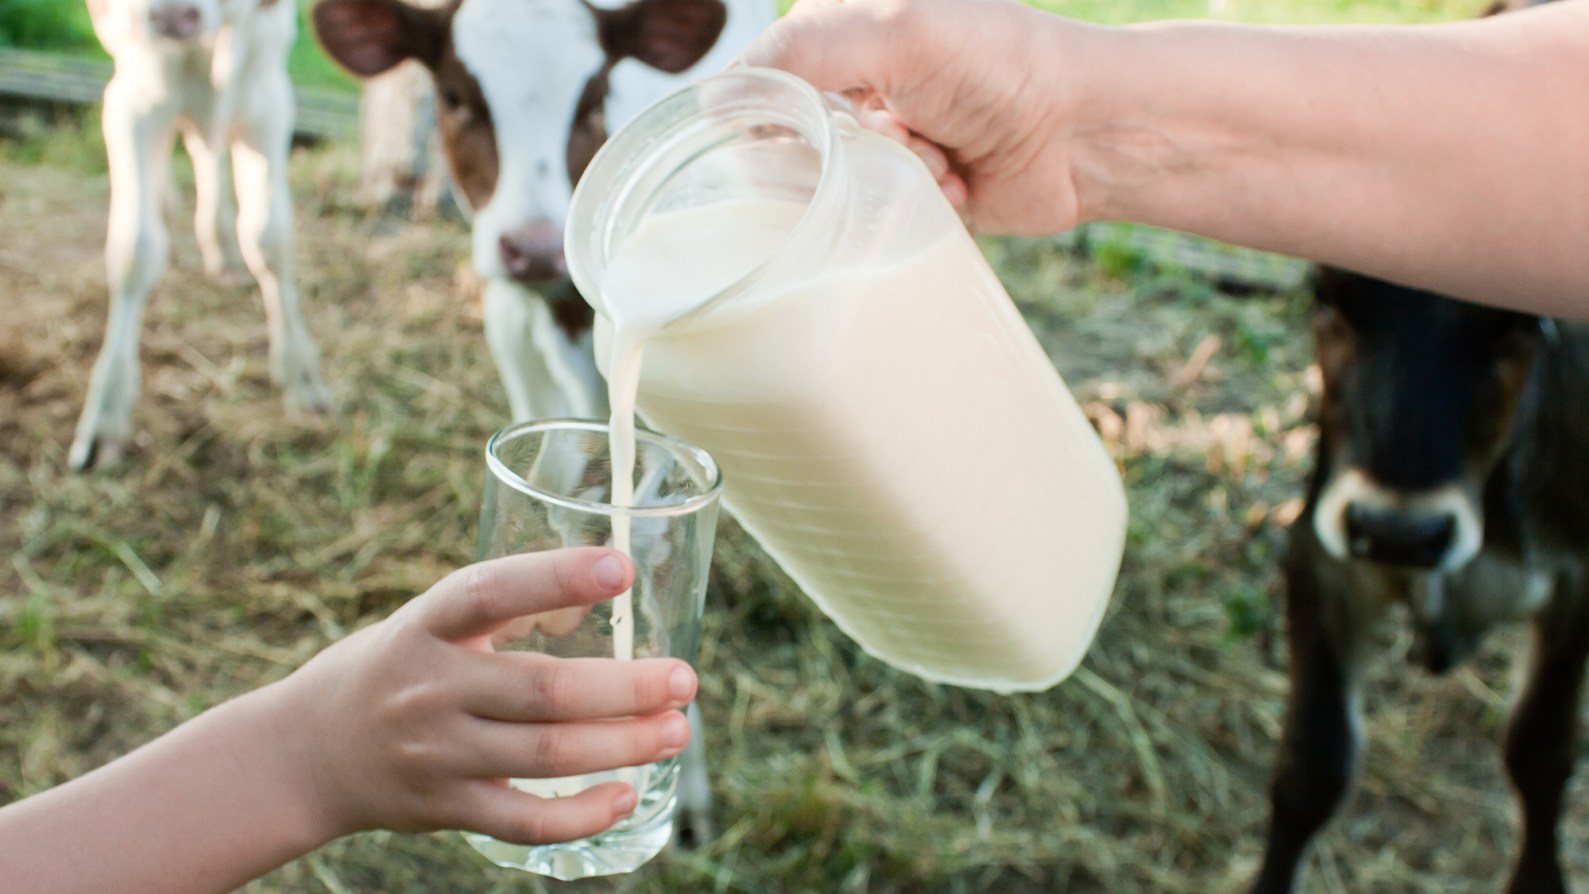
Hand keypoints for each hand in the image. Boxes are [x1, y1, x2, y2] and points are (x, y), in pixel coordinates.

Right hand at [273, 548, 696, 844]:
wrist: (306, 752)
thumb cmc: (397, 668)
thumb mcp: (431, 621)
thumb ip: (508, 607)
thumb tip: (607, 586)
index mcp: (427, 624)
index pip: (491, 591)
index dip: (556, 577)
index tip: (620, 566)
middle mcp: (430, 687)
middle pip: (542, 689)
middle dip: (626, 687)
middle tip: (685, 680)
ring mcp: (436, 753)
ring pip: (545, 755)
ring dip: (622, 744)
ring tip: (675, 731)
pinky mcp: (444, 808)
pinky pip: (523, 820)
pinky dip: (580, 813)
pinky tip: (625, 795)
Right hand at [739, 0, 1086, 234]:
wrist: (1083, 132)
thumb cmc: (998, 64)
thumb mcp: (894, 34)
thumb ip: (800, 54)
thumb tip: (713, 99)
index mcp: (844, 29)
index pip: (765, 78)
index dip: (780, 107)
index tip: (820, 123)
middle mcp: (857, 82)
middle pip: (795, 139)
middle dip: (850, 146)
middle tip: (903, 130)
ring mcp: (885, 139)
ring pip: (836, 184)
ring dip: (890, 174)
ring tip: (941, 156)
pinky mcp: (911, 190)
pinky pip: (876, 215)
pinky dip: (917, 202)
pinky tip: (957, 181)